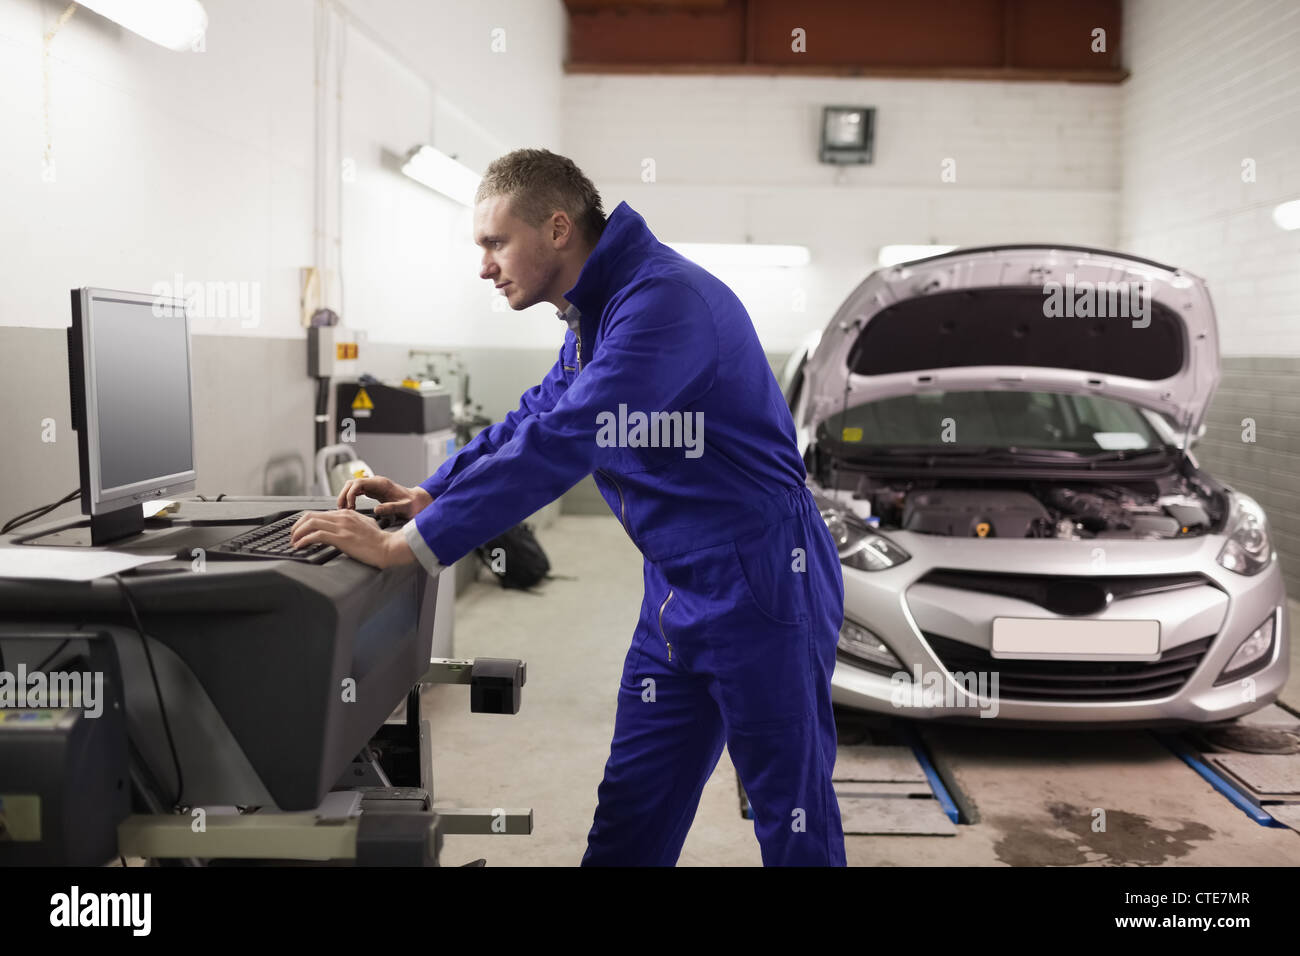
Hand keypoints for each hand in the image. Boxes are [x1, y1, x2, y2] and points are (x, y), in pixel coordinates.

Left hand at [289, 509, 415, 569]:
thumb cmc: (380, 540)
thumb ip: (354, 523)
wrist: (388, 547)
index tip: (300, 531)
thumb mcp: (366, 525)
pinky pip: (316, 535)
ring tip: (294, 542)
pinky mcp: (341, 537)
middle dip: (297, 526)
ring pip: (310, 523)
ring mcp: (341, 526)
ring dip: (298, 533)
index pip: (319, 513)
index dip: (305, 522)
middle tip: (293, 536)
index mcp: (347, 513)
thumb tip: (345, 528)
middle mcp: (342, 517)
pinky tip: (300, 546)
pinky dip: (304, 540)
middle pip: (310, 516)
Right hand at [337, 475, 433, 519]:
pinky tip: (349, 509)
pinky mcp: (372, 491)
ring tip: (343, 510)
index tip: (350, 507)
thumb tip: (377, 510)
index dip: (350, 494)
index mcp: (381, 484)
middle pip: (352, 484)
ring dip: (345, 497)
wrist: (417, 502)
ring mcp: (373, 486)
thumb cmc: (412, 504)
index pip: (358, 483)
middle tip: (341, 510)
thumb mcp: (404, 508)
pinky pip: (356, 492)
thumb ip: (391, 508)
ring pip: (352, 487)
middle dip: (343, 495)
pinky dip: (350, 499)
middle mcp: (375, 483)